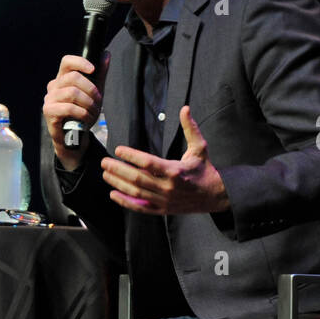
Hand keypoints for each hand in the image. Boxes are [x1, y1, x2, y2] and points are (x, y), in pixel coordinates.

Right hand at [42, 53, 108, 171]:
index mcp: (62, 79)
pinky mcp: (49, 111)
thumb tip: (106, 54)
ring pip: (72, 92)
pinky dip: (82, 113)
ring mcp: (49, 99)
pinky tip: (86, 118)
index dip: (80, 62)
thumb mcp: (94, 93)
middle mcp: (53, 87)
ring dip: (88, 103)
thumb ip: (99, 75)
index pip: (67, 62)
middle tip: (98, 101)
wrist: (74, 138)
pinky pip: (68, 107)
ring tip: (93, 112)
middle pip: (73, 77)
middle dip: (91, 89)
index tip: (93, 69)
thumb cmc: (82, 114)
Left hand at [102, 106, 228, 214]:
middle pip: (137, 178)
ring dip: (118, 184)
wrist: (215, 195)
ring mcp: (164, 200)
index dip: (131, 156)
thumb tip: (185, 108)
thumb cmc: (204, 169)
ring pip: (136, 193)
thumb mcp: (200, 147)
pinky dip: (125, 202)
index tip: (118, 149)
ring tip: (105, 174)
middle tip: (105, 162)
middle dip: (118, 170)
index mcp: (176, 171)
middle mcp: (168, 187)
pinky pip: (140, 208)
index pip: (148, 163)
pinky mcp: (162, 210)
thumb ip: (190, 128)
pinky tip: (113, 194)